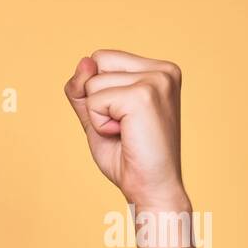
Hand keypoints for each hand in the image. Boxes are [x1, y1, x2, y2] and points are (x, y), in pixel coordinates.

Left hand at [64, 49, 187, 208]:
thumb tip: (84, 62)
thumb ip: (85, 89)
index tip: (121, 117)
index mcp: (160, 70)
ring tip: (124, 132)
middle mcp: (163, 70)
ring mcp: (156, 80)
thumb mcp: (97, 116)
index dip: (96, 90)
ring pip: (92, 83)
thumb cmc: (128, 157)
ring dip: (98, 115)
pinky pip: (94, 101)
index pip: (101, 58)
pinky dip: (99, 124)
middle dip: (95, 100)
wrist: (151, 188)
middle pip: (95, 64)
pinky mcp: (144, 95)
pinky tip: (123, 135)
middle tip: (122, 127)